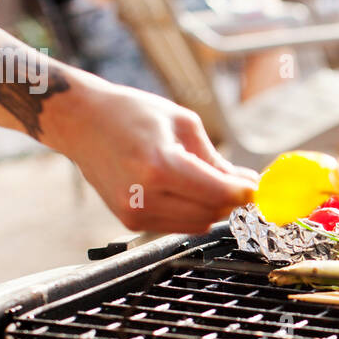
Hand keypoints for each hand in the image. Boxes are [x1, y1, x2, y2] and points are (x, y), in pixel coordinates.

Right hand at [46, 77, 257, 234]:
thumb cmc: (131, 114)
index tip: (258, 187)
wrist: (80, 122)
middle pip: (211, 213)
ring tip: (210, 181)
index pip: (218, 193)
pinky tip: (185, 188)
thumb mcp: (183, 124)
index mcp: (159, 166)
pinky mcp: (129, 222)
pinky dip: (191, 211)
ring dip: (212, 207)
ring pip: (197, 224)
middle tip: (240, 182)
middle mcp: (144, 195)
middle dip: (231, 200)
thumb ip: (215, 159)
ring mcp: (135, 213)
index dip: (244, 193)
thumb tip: (246, 183)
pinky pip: (177, 225)